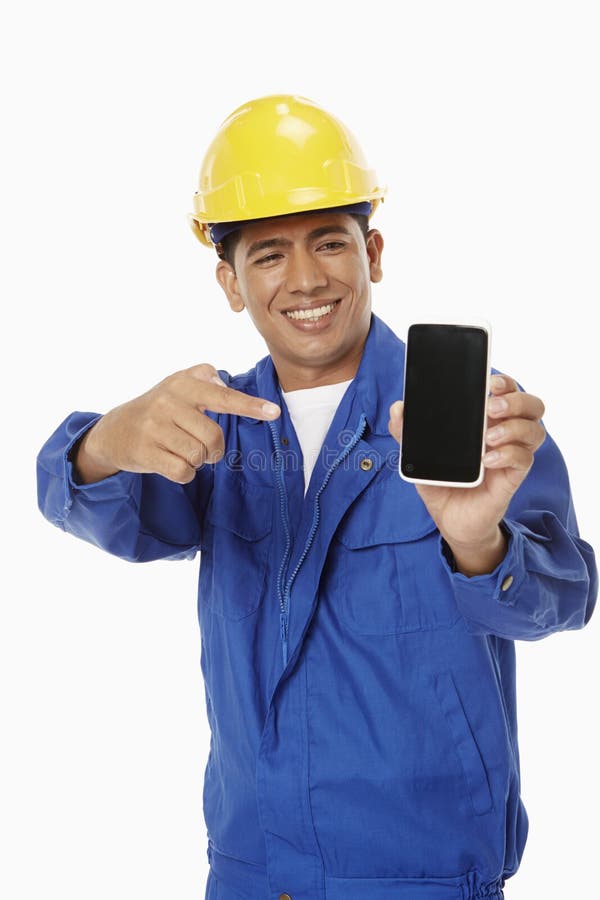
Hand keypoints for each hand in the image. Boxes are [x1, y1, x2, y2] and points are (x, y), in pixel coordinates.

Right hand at [74, 364, 280, 484]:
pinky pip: (182, 472)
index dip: (249, 406)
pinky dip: (185, 474)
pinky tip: (174, 464)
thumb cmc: (159, 409)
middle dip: (213, 449)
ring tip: (183, 452)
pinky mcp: (145, 452)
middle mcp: (167, 403)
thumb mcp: (178, 384)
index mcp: (182, 384)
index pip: (222, 397)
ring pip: (198, 456)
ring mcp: (154, 428)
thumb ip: (205, 378)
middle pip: (213, 436)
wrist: (114, 431)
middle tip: (201, 447)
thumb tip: (223, 384)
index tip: (274, 413)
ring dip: (197, 461)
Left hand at [388, 374, 545, 575]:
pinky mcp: (512, 477)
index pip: (507, 391)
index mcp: (486, 420)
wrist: (449, 519)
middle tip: (491, 407)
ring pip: (535, 430)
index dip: (505, 382)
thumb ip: (408, 432)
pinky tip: (488, 459)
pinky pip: (524, 459)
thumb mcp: (420, 456)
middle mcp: (505, 433)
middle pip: (531, 406)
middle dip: (515, 400)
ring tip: (489, 436)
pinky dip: (508, 454)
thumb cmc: (442, 482)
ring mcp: (511, 454)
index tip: (489, 382)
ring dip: (514, 427)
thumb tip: (398, 409)